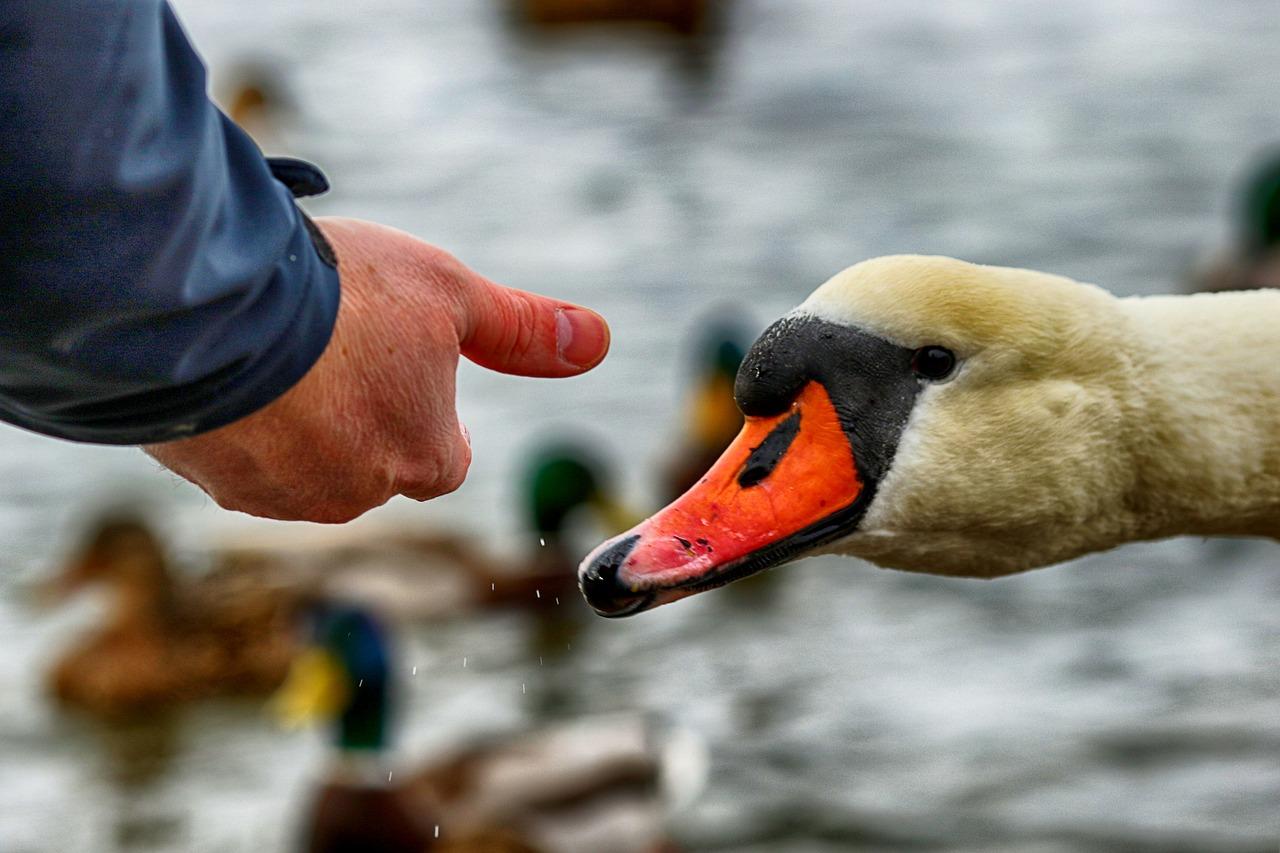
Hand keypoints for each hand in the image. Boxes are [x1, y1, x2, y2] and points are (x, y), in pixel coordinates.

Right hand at [145, 217, 609, 522]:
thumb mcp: (448, 294)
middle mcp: (353, 496)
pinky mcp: (206, 478)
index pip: (444, 460)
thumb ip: (522, 329)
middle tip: (336, 350)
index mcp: (423, 460)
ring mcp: (274, 495)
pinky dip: (236, 420)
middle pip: (370, 463)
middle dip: (358, 418)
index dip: (430, 421)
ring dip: (294, 421)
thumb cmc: (345, 297)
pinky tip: (226, 366)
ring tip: (277, 351)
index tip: (410, 385)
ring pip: (297, 464)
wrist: (210, 311)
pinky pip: (231, 454)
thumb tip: (599, 341)